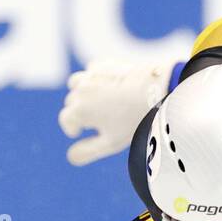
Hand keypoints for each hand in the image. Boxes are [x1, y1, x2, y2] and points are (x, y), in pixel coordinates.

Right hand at [57, 58, 175, 165]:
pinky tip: (108, 87)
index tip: (78, 132)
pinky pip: (91, 72)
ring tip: (97, 102)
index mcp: (79, 110)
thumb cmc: (133, 120)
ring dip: (82, 93)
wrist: (156, 91)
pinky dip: (95, 79)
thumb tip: (71, 156)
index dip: (71, 128)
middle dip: (79, 111)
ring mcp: (92, 75)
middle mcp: (81, 90)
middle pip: (71, 102)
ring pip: (77, 84)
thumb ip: (87, 152)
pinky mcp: (105, 64)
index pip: (65, 119)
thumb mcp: (110, 143)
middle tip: (97, 121)